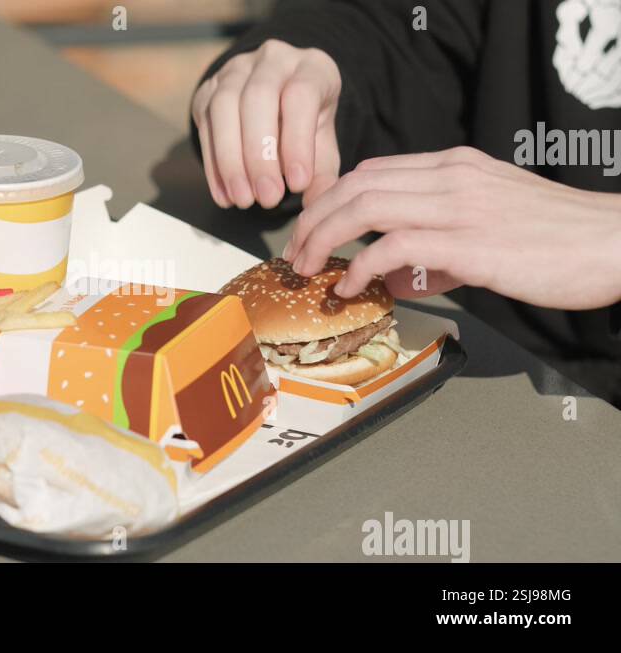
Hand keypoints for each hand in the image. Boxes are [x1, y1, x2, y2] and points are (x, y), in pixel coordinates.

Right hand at [192, 40, 341, 209]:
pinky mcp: (208, 91)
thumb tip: (315, 205)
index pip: (300, 95)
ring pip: (223, 108)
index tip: (298, 184)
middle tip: (268, 198)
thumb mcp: (324, 143)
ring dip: (231, 161)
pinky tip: (225, 196)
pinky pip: (205, 127)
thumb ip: (322, 172)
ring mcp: (235, 71)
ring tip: (243, 200)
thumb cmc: (307, 123)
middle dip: (260, 155)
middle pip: (258, 98)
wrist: (278, 99)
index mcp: (311, 66)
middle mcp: (272, 59)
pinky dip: (214, 167)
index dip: (297, 141)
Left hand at [283, 146, 620, 309]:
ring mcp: (459, 206)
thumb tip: (395, 279)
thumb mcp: (489, 228)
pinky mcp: (469, 242)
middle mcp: (450, 177)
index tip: (311, 229)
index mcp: (454, 167)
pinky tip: (351, 285)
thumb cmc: (557, 239)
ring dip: (324, 238)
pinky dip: (361, 264)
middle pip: (355, 185)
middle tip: (295, 252)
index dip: (330, 200)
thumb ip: (437, 249)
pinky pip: (393, 245)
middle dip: (313, 219)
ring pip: (365, 207)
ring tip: (309, 267)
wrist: (614, 242)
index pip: (371, 171)